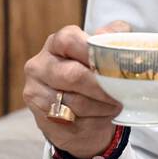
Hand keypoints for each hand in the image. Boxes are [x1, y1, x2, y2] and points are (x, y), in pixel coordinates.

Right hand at [24, 20, 131, 158]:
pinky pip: (73, 121)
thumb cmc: (90, 74)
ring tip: (115, 105)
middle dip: (102, 86)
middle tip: (121, 92)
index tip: (112, 64)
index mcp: (55, 43)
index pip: (69, 40)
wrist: (75, 111)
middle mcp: (40, 65)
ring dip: (101, 106)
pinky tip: (102, 116)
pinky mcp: (42, 117)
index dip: (92, 52)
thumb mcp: (101, 51)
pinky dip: (94, 121)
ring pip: (75, 102)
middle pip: (73, 75)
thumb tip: (108, 37)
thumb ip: (110, 37)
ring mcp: (37, 92)